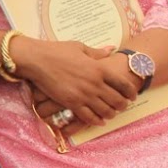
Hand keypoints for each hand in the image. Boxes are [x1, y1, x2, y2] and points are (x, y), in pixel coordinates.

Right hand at [12, 38, 134, 124]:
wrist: (36, 59)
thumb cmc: (56, 51)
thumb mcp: (79, 47)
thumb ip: (97, 52)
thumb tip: (111, 50)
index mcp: (99, 68)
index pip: (123, 84)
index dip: (131, 92)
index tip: (132, 96)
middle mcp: (95, 83)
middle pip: (118, 100)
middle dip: (123, 105)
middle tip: (122, 106)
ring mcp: (83, 95)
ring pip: (106, 111)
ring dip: (111, 114)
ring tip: (111, 113)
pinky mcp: (71, 103)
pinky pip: (89, 117)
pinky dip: (97, 121)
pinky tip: (99, 121)